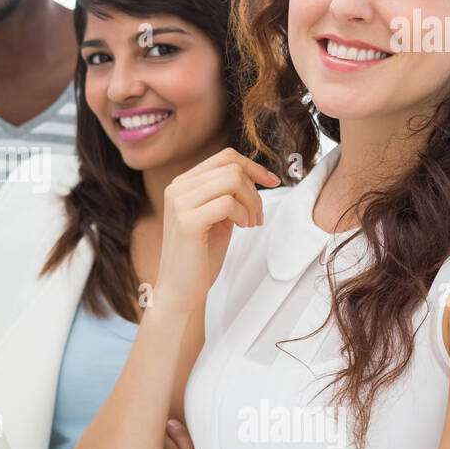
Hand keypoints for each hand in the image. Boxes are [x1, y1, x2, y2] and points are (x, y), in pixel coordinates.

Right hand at [155, 147, 279, 314]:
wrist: (180, 291)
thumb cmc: (200, 256)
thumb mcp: (216, 216)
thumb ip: (227, 193)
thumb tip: (254, 174)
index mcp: (182, 184)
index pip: (224, 157)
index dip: (253, 167)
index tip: (272, 182)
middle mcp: (177, 188)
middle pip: (231, 166)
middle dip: (254, 190)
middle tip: (258, 217)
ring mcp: (179, 203)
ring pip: (232, 180)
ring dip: (251, 202)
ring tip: (251, 223)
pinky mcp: (187, 222)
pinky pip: (228, 203)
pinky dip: (243, 215)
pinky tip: (241, 229)